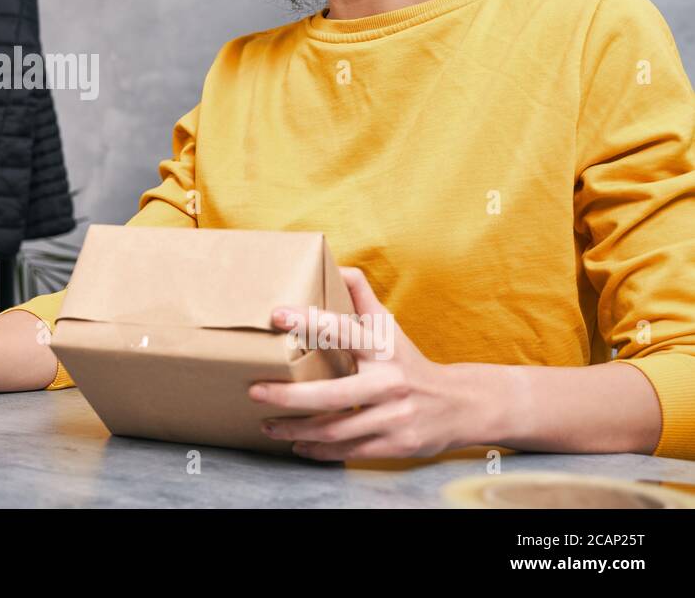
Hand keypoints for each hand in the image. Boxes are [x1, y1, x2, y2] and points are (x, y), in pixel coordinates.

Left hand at [250, 266, 467, 459]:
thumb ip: (362, 297)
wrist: (460, 405)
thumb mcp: (390, 328)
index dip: (309, 321)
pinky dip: (318, 450)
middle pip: (331, 393)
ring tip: (266, 424)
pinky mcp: (396, 445)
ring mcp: (393, 417)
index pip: (342, 329)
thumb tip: (335, 264)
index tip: (276, 315)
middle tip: (255, 390)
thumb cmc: (409, 361)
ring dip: (295, 429)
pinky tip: (297, 445)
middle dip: (288, 396)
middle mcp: (389, 382)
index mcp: (383, 348)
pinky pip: (349, 450)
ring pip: (335, 428)